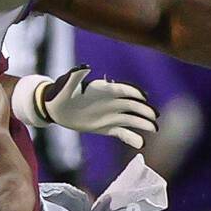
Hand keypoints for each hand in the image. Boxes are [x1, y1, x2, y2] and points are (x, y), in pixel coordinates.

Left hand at [39, 66, 157, 148]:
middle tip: (154, 117)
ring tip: (154, 129)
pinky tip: (141, 143)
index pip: (123, 89)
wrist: (55, 109)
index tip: (144, 98)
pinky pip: (122, 132)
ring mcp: (110, 114)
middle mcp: (111, 102)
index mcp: (103, 90)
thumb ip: (75, 76)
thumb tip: (85, 66)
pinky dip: (131, 137)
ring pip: (130, 118)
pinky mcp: (107, 126)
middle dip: (144, 110)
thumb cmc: (60, 94)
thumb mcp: (65, 85)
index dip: (134, 92)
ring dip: (143, 123)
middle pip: (132, 105)